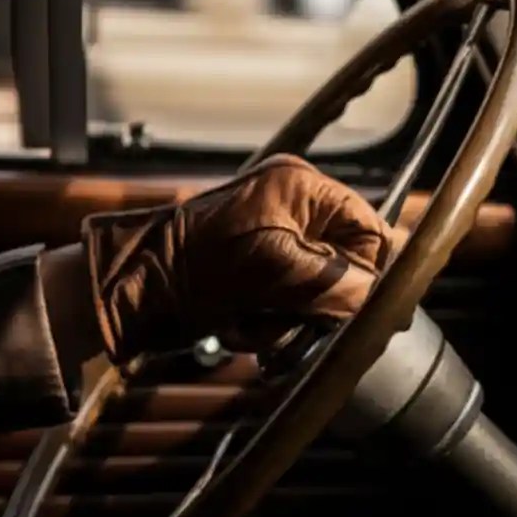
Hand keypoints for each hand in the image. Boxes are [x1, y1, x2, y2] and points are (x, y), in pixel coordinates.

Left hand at [74, 154, 404, 361]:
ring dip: (288, 323)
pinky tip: (238, 328)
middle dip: (318, 305)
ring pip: (315, 300)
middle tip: (293, 318)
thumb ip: (341, 283)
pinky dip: (265, 328)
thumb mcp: (279, 269)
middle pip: (345, 270)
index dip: (372, 272)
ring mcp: (272, 248)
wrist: (130, 290)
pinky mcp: (253, 280)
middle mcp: (291, 213)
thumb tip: (386, 302)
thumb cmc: (194, 264)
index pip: (370, 229)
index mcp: (300, 188)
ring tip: (253, 325)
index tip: (368, 309)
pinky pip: (285, 312)